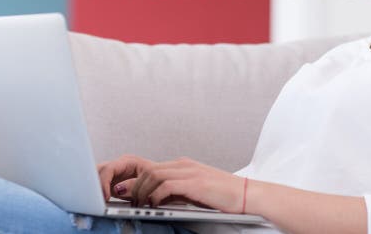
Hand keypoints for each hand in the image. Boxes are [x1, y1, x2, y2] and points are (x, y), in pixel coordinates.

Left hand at [98, 154, 245, 212]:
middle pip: (148, 169)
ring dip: (142, 191)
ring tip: (139, 205)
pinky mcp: (195, 183)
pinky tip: (154, 205)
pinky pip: (167, 185)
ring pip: (154, 175)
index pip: (151, 167)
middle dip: (134, 186)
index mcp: (183, 165)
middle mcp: (184, 165)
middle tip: (128, 202)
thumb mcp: (194, 192)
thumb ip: (176, 191)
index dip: (135, 180)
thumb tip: (156, 199)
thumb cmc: (222, 196)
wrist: (246, 195)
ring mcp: (190, 172)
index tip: (125, 193)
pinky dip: (156, 195)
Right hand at [98, 154, 156, 201]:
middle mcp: (118, 166)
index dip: (104, 182)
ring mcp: (114, 174)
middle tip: (94, 200)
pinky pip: (99, 186)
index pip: (109, 169)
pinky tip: (97, 203)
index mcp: (127, 161)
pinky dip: (97, 193)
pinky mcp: (111, 183)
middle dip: (94, 184)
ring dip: (94, 189)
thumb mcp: (148, 181)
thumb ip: (133, 185)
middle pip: (98, 171)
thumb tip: (118, 189)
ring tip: (93, 202)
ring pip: (96, 177)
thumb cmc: (156, 178)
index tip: (105, 197)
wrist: (159, 181)